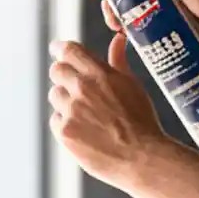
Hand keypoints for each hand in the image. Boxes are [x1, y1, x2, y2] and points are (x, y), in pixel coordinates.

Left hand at [49, 35, 175, 190]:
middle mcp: (82, 88)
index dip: (61, 49)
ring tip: (88, 116)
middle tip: (77, 89)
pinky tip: (85, 132)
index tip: (57, 50)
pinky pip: (55, 120)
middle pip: (56, 70)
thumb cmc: (141, 121)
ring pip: (55, 95)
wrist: (143, 158)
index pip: (69, 50)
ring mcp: (71, 110)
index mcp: (99, 73)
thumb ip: (118, 61)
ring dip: (66, 102)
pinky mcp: (64, 131)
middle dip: (64, 76)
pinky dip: (66, 124)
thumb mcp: (132, 86)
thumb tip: (117, 39)